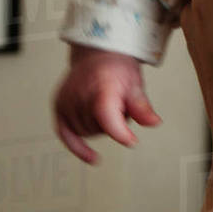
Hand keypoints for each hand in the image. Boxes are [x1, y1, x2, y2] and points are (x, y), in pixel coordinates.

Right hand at [52, 45, 161, 163]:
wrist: (97, 53)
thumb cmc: (117, 67)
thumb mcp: (135, 84)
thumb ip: (141, 106)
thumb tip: (154, 123)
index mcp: (100, 87)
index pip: (106, 117)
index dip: (120, 133)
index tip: (132, 141)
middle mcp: (79, 95)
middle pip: (100, 127)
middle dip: (114, 122)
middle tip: (120, 103)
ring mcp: (66, 101)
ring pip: (87, 133)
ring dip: (100, 128)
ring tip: (107, 106)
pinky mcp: (58, 107)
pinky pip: (65, 135)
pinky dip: (78, 147)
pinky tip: (93, 158)